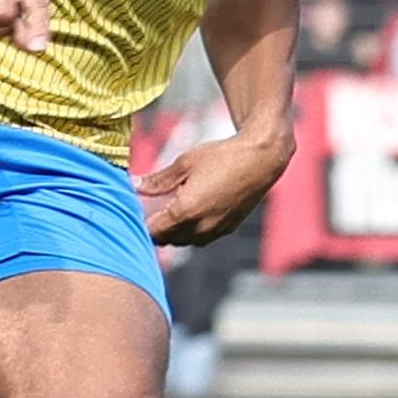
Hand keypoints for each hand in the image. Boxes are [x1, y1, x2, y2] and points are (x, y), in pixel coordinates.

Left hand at [137, 131, 294, 246]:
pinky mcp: (228, 228)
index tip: (138, 210)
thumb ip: (158, 180)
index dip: (141, 222)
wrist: (262, 158)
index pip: (152, 231)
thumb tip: (135, 186)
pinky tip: (194, 210)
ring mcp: (216, 230)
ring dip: (175, 231)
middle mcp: (200, 227)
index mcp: (185, 211)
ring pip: (184, 241)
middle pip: (166, 239)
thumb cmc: (223, 156)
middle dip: (157, 227)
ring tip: (173, 209)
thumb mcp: (185, 163)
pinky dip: (193, 229)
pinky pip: (202, 237)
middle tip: (153, 208)